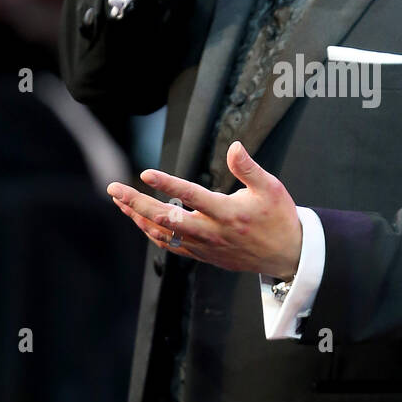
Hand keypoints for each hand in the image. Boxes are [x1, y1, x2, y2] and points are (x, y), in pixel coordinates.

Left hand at [107, 141, 302, 279]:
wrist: (286, 255)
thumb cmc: (278, 218)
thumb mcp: (272, 187)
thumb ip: (248, 168)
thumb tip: (234, 146)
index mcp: (228, 213)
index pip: (191, 196)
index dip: (167, 184)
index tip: (146, 173)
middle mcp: (212, 232)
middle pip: (166, 219)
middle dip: (137, 203)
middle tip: (114, 189)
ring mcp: (205, 247)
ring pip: (163, 234)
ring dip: (139, 218)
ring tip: (120, 202)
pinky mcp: (203, 255)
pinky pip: (171, 246)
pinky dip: (152, 234)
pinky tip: (141, 222)